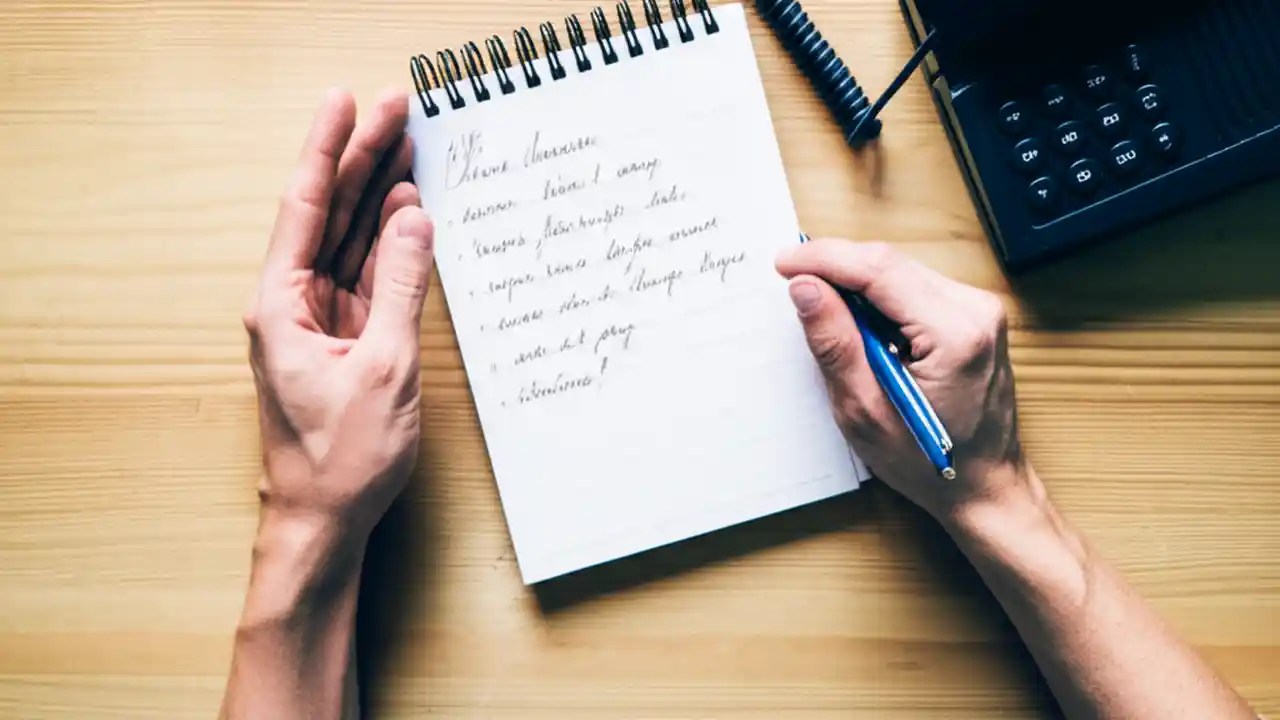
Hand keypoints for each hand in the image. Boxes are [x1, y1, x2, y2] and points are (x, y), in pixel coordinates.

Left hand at [243, 88, 433, 543]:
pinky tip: (408, 212)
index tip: (347, 101)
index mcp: (281, 305)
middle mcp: (292, 304)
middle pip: (329, 214)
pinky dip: (389, 244)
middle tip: (396, 109)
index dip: (328, 149)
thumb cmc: (341, 459)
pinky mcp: (343, 339)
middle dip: (361, 159)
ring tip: (408, 144)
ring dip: (378, 194)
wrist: (323, 520)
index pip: (305, 207)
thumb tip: (416, 222)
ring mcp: (318, 320)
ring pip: (349, 239)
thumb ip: (402, 288)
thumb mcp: (383, 368)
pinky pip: (366, 275)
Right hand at [776, 239, 1032, 522]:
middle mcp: (975, 311)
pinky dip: (878, 299)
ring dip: (856, 284)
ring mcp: (979, 309)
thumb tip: (805, 288)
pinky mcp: (974, 315)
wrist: (984, 486)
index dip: (825, 258)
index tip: (784, 263)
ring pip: (900, 271)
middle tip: (793, 284)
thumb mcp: (864, 411)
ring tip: (825, 314)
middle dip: (836, 267)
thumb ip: (834, 343)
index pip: (879, 270)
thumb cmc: (928, 463)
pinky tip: (860, 326)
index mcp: (955, 335)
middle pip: (890, 263)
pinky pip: (914, 288)